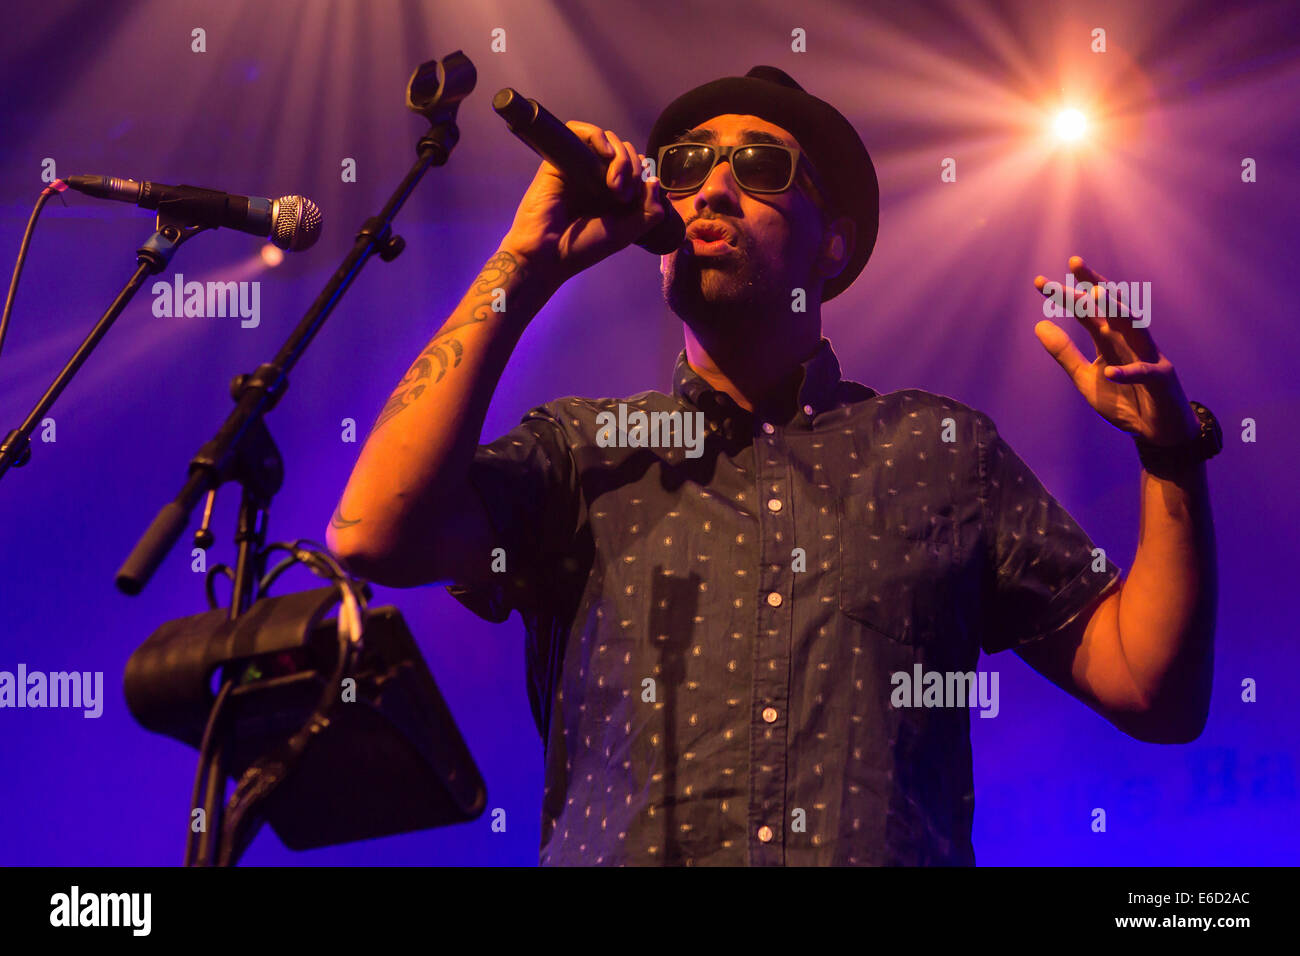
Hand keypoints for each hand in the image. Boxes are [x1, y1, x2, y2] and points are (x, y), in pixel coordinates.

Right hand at [499, 121, 666, 286]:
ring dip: (620, 157)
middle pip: (624, 150)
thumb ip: (649, 211)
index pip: (636, 166)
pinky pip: (579, 131)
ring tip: (615, 184)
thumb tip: (654, 180)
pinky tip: (607, 154)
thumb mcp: (627, 232)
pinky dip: (598, 136)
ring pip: (607, 140)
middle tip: (623, 196)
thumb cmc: (584, 247)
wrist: (549, 254)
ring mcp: (579, 166)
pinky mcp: (561, 158)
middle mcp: (597, 176)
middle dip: (633, 169)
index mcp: (612, 192)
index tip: (637, 197)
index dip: (643, 174)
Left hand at [1033, 256, 1199, 446]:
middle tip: (1074, 262)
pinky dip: (1128, 372)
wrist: (1156, 430)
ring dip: (1116, 308)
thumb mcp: (1085, 377)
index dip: (1064, 295)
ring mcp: (1148, 356)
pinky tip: (1110, 372)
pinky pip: (1144, 372)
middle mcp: (1129, 339)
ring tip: (1096, 291)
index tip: (1039, 282)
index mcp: (1109, 337)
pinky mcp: (1161, 380)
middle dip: (1094, 283)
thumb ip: (1065, 353)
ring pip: (1134, 325)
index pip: (1086, 310)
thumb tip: (1038, 325)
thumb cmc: (1124, 400)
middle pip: (1110, 307)